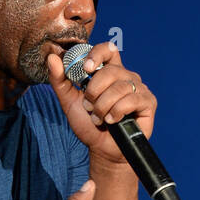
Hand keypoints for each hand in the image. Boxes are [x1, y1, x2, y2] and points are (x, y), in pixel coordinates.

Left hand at [47, 43, 156, 164]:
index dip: (97, 55)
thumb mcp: (69, 102)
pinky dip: (117, 112)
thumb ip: (60, 80)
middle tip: (90, 108)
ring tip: (100, 119)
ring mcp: (138, 88)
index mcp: (109, 71)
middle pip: (111, 70)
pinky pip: (131, 100)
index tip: (85, 69)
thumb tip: (52, 57)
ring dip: (103, 107)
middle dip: (94, 92)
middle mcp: (126, 76)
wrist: (102, 149)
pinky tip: (112, 121)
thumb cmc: (89, 125)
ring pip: (119, 88)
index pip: (108, 49)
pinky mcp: (148, 102)